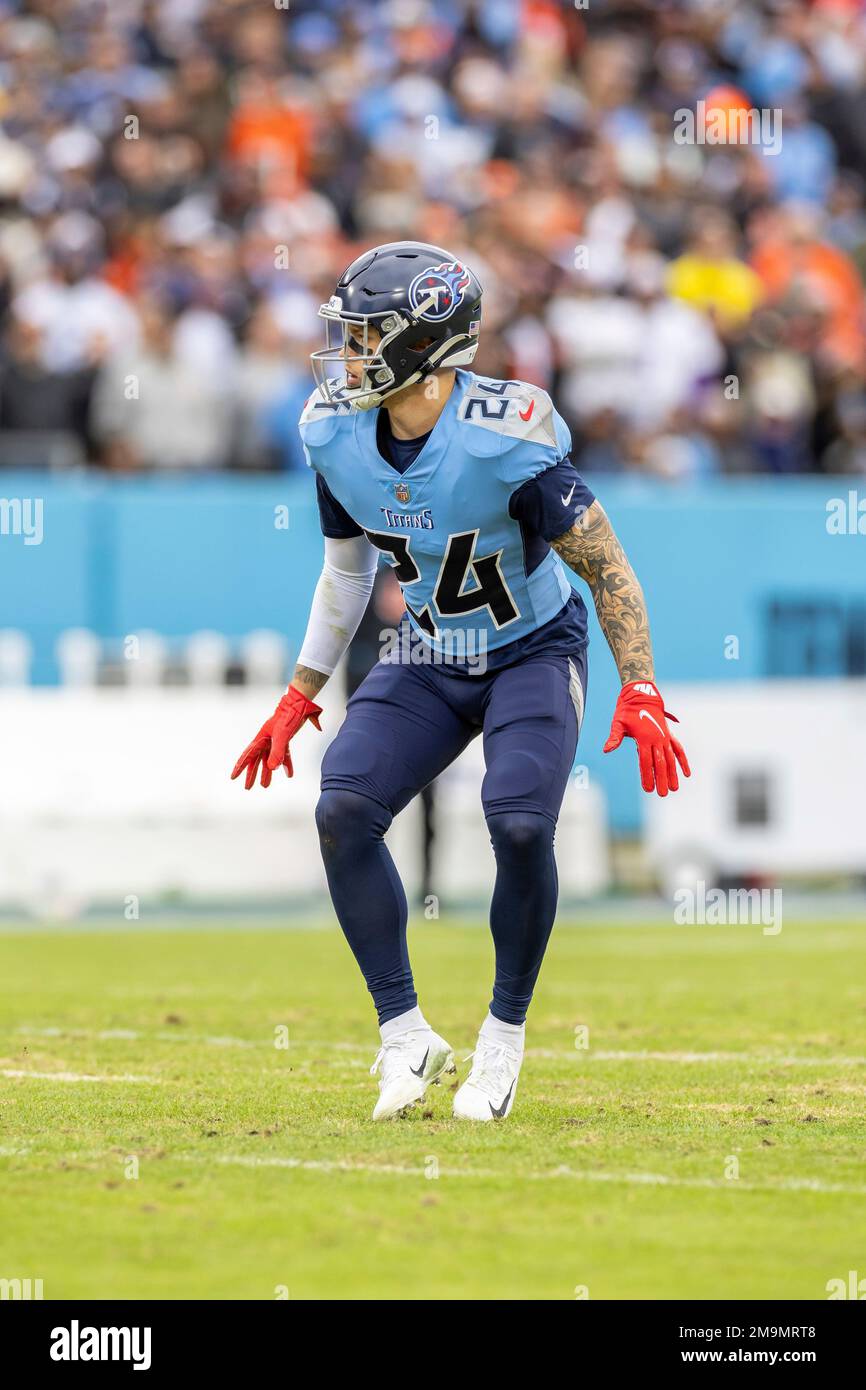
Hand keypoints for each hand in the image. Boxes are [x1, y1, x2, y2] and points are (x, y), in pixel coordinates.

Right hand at [231, 685, 322, 788]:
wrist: (299, 705)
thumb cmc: (288, 718)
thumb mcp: (282, 736)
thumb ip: (277, 752)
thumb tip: (272, 768)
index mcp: (261, 739)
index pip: (248, 756)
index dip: (240, 767)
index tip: (233, 777)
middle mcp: (266, 741)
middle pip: (256, 760)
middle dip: (252, 774)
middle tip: (247, 788)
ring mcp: (275, 740)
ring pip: (269, 760)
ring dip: (267, 772)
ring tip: (265, 786)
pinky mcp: (286, 740)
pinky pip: (284, 755)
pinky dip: (287, 764)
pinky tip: (289, 774)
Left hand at [603, 679, 689, 796]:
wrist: (642, 696)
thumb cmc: (627, 710)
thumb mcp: (618, 723)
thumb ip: (615, 738)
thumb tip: (606, 750)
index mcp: (644, 738)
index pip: (646, 761)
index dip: (647, 775)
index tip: (648, 789)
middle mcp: (656, 739)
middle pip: (660, 763)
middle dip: (661, 779)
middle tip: (661, 794)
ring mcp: (664, 737)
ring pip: (670, 759)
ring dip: (673, 774)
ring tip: (674, 788)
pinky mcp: (668, 735)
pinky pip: (678, 749)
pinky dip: (683, 761)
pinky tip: (687, 773)